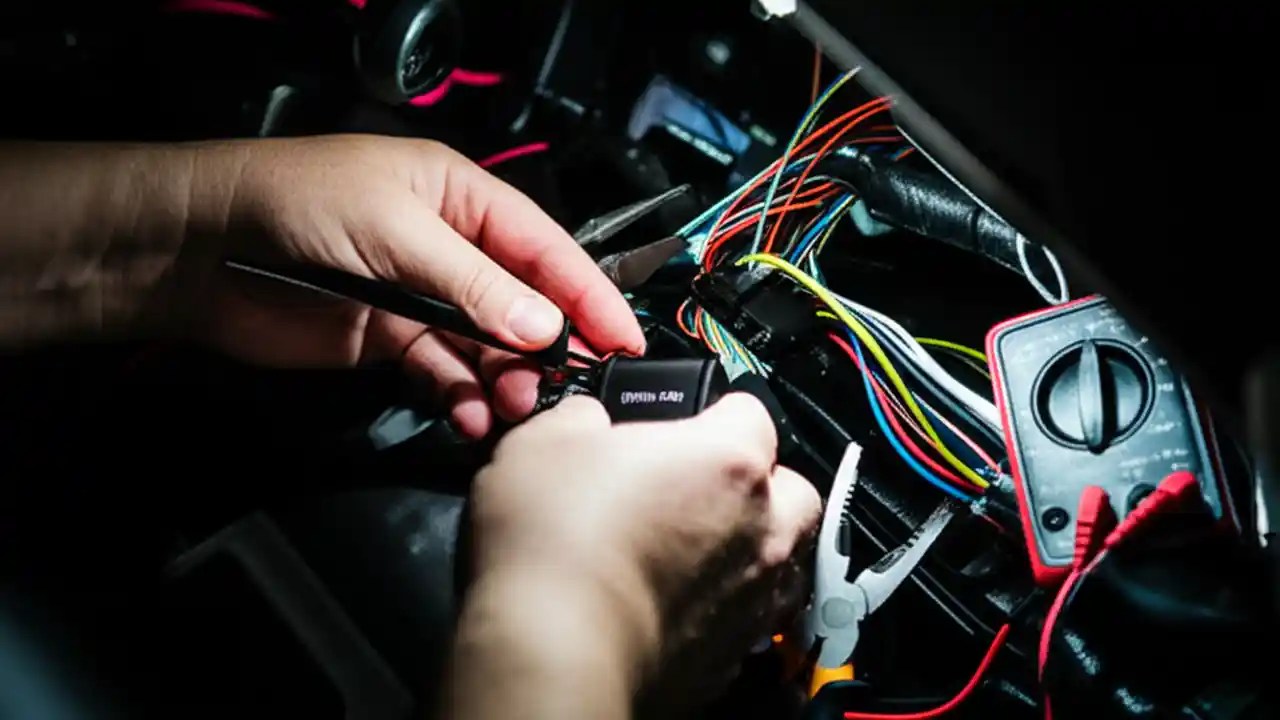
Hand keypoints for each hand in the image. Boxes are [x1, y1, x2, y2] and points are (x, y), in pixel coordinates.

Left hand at [183, 135, 642, 437]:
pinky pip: (445, 373)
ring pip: (488, 346)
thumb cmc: (296, 207)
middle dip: (549, 347)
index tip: (623, 339)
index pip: (545, 248)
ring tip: (515, 409)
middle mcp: (451, 248)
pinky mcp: (391, 341)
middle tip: (568, 390)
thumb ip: (474, 285)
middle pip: (523, 303)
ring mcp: (421, 297)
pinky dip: (462, 396)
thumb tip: (544, 329)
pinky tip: (473, 418)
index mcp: (462, 198)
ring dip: (507, 379)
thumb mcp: (396, 232)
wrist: (198, 252)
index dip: (588, 294)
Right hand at [450, 394, 820, 717]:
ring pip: (784, 560)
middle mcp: (760, 528)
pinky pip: (747, 619)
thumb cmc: (557, 542)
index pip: (752, 410)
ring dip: (751, 548)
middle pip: (793, 490)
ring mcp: (753, 598)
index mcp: (728, 459)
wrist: (553, 653)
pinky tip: (671, 604)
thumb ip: (580, 418)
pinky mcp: (731, 656)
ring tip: (691, 549)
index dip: (715, 411)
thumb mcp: (544, 442)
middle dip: (759, 485)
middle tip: (698, 486)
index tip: (683, 420)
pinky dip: (722, 608)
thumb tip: (586, 420)